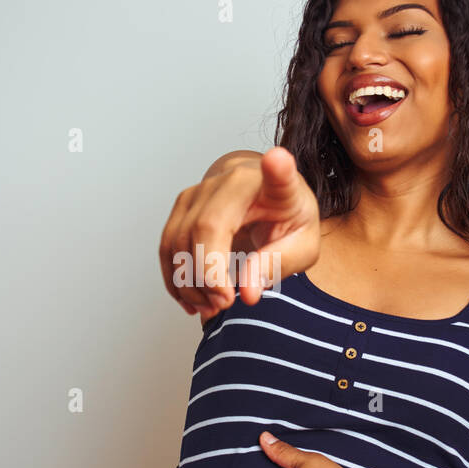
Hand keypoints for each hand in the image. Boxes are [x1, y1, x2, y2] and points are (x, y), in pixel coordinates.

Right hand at [158, 147, 320, 319]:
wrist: (262, 198)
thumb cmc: (285, 219)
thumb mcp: (300, 246)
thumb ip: (276, 265)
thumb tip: (247, 293)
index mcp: (272, 186)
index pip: (277, 174)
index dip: (278, 169)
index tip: (277, 161)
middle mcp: (229, 181)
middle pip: (203, 229)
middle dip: (207, 277)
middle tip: (226, 303)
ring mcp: (199, 192)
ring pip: (177, 242)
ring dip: (189, 284)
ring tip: (212, 306)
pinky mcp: (181, 208)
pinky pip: (167, 248)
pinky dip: (176, 279)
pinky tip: (193, 299)